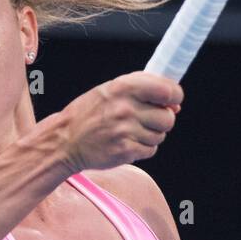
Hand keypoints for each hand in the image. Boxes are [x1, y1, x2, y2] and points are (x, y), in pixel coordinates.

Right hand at [60, 71, 182, 172]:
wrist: (65, 140)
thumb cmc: (88, 114)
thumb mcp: (111, 90)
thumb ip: (142, 89)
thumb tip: (174, 103)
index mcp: (124, 87)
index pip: (167, 90)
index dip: (175, 96)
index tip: (173, 101)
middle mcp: (126, 108)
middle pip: (168, 117)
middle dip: (162, 120)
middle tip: (146, 120)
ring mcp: (126, 131)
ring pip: (160, 136)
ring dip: (150, 136)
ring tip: (131, 132)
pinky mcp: (125, 151)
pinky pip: (150, 150)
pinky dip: (142, 149)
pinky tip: (127, 143)